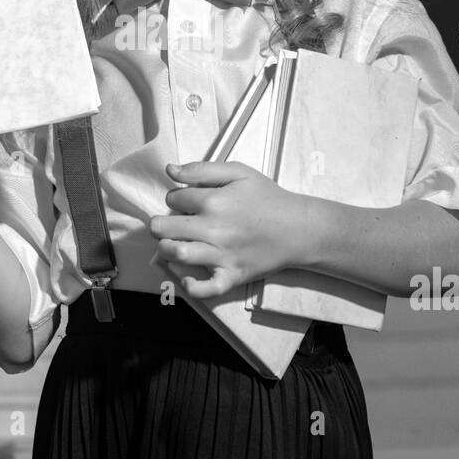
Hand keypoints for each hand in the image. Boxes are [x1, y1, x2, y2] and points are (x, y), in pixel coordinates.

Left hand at [149, 161, 311, 298]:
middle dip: (160, 224)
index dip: (174, 199)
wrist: (298, 228)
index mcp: (214, 200)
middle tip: (169, 225)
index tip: (185, 203)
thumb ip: (202, 169)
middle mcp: (214, 228)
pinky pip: (205, 289)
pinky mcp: (232, 276)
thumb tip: (170, 170)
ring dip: (165, 249)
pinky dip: (191, 285)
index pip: (173, 199)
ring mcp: (222, 255)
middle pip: (164, 228)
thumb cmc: (268, 198)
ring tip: (172, 244)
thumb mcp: (239, 172)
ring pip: (177, 254)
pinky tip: (187, 276)